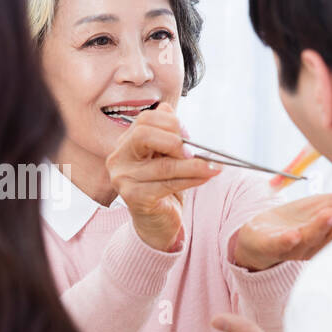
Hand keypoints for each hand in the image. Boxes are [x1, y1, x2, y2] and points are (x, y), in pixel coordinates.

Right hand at [106, 102, 218, 251]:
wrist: (157, 221)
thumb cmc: (163, 186)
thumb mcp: (165, 156)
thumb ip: (166, 134)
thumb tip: (169, 109)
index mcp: (125, 144)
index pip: (144, 120)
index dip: (169, 122)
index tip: (188, 134)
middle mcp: (118, 159)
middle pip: (144, 135)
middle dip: (174, 140)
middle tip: (193, 150)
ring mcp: (123, 179)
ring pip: (164, 165)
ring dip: (194, 165)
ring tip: (213, 165)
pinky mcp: (134, 198)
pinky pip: (168, 184)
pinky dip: (191, 179)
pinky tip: (205, 176)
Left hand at [231, 191, 331, 270]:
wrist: (258, 237)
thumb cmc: (300, 221)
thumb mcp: (328, 206)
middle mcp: (316, 244)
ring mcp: (294, 246)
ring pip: (310, 237)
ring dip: (322, 226)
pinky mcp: (271, 245)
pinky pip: (280, 244)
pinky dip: (287, 240)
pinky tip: (294, 234)